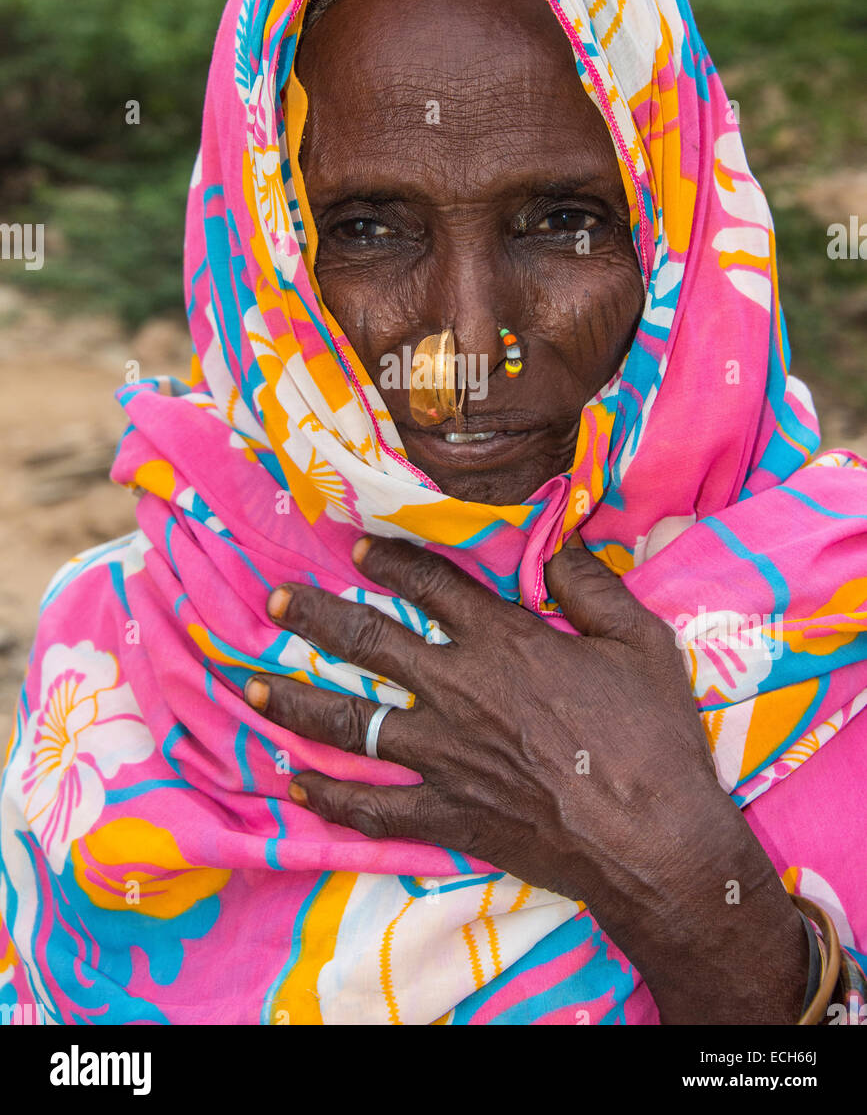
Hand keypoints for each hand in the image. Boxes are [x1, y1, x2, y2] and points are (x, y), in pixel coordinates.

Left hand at [246, 533, 806, 1022]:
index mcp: (503, 642)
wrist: (653, 843)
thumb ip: (590, 586)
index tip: (357, 549)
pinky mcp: (447, 815)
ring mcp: (444, 757)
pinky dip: (329, 799)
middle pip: (369, 643)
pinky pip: (372, 808)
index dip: (390, 560)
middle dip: (315, 617)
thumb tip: (557, 543)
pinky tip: (296, 787)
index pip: (432, 585)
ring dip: (295, 703)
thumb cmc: (653, 739)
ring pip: (350, 723)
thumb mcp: (639, 642)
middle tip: (273, 602)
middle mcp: (458, 691)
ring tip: (250, 688)